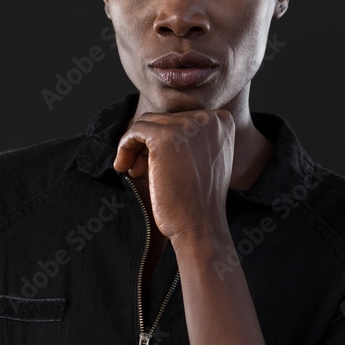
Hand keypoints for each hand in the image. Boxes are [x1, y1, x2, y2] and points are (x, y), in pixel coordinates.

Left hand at [113, 109, 233, 241]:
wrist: (199, 226)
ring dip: (136, 147)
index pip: (180, 119)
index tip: (157, 163)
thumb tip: (152, 124)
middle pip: (163, 119)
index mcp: (222, 122)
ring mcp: (187, 125)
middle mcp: (208, 118)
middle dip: (148, 145)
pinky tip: (123, 167)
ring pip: (147, 123)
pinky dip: (124, 147)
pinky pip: (135, 131)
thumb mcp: (203, 160)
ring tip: (135, 171)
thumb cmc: (198, 200)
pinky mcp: (165, 137)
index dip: (164, 140)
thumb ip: (189, 138)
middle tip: (142, 170)